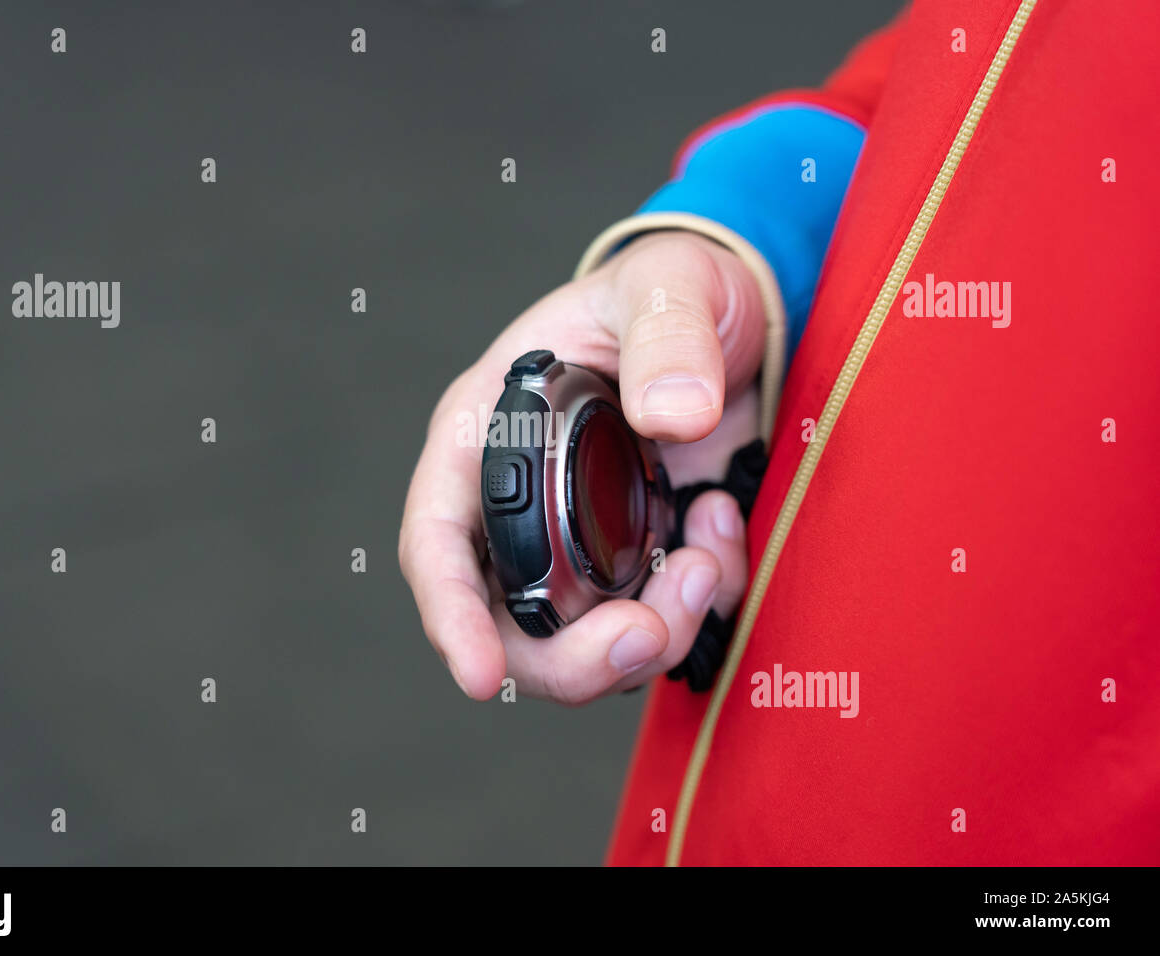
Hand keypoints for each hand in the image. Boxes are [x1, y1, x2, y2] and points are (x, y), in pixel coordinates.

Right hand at [399, 231, 767, 703]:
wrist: (734, 321)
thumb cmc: (669, 293)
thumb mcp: (665, 285)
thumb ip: (667, 337)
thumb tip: (673, 417)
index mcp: (487, 436)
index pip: (440, 541)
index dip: (450, 615)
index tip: (480, 677)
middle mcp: (521, 505)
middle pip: (512, 627)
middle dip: (577, 656)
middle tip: (646, 632)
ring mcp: (580, 543)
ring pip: (588, 642)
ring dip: (656, 627)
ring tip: (707, 549)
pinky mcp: (639, 561)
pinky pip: (659, 622)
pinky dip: (701, 600)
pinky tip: (718, 523)